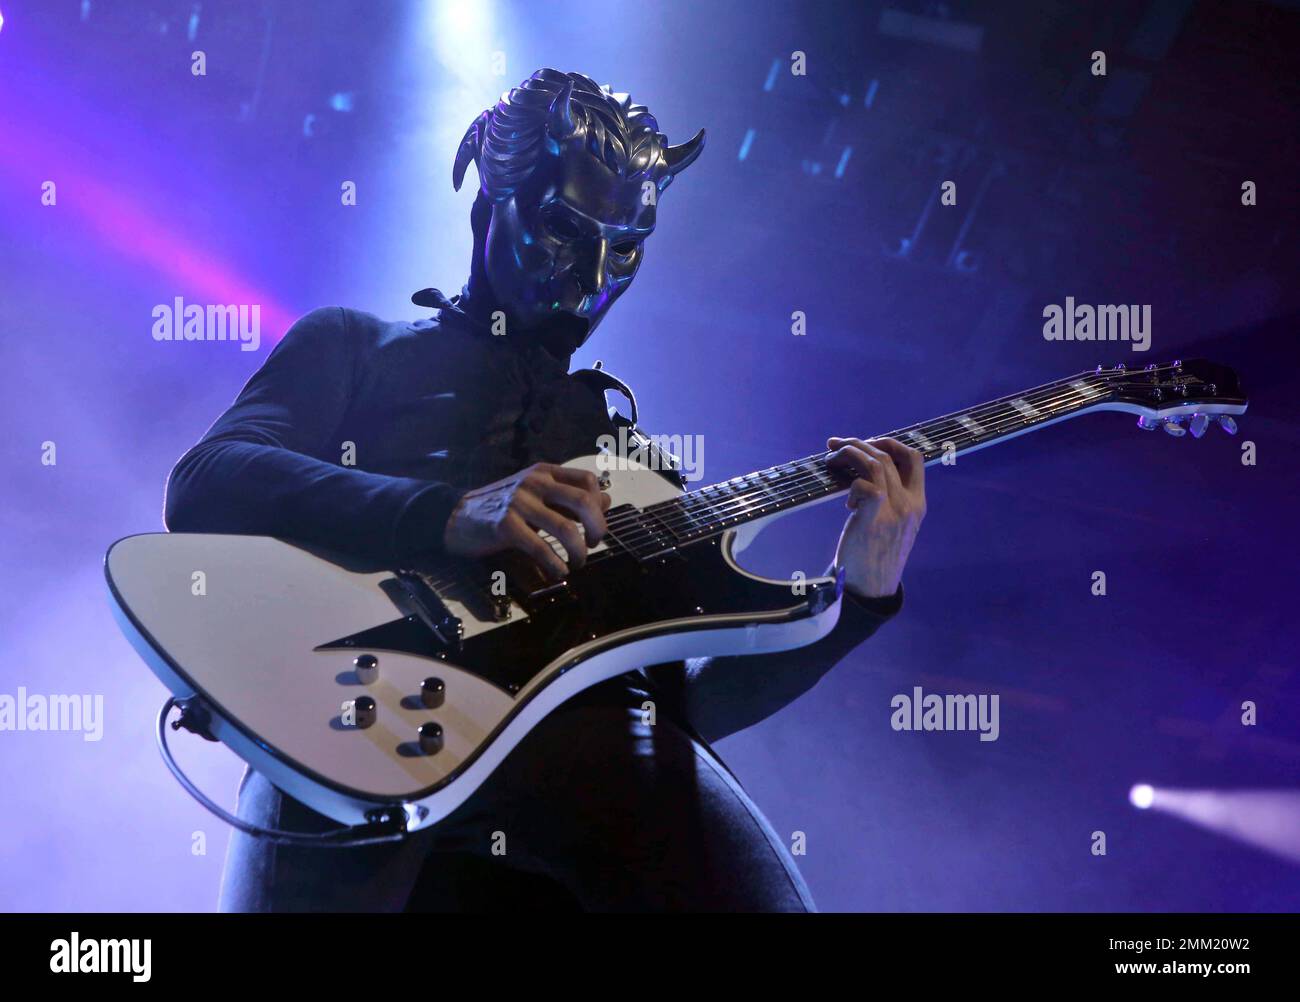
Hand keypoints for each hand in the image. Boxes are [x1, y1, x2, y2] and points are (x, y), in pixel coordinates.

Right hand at [442, 463, 610, 580]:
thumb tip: (605, 501)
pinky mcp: (506, 526)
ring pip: (567, 530)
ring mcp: (520, 503)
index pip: (587, 481)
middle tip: (593, 545)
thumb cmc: (500, 506)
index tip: (595, 525)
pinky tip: (559, 571)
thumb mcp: (535, 495)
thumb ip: (566, 498)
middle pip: (584, 503)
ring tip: (576, 563)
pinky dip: (556, 565)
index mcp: (544, 472)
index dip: (599, 505)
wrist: (454, 514)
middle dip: (597, 529)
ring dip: (579, 552)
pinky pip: (542, 548)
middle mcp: (534, 483)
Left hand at [826, 436, 925, 598]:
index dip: (891, 443)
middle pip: (888, 455)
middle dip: (859, 443)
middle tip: (836, 445)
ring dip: (849, 454)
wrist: (872, 588)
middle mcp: (909, 505)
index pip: (915, 458)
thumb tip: (866, 473)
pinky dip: (850, 485)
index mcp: (918, 504)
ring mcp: (894, 512)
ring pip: (875, 463)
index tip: (868, 442)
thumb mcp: (894, 525)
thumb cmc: (876, 555)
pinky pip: (863, 484)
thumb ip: (890, 501)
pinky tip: (847, 503)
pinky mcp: (873, 520)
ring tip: (831, 459)